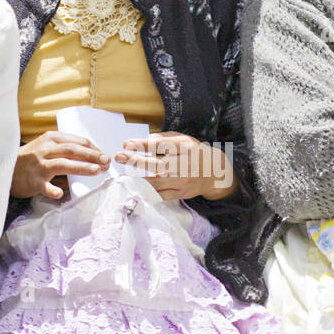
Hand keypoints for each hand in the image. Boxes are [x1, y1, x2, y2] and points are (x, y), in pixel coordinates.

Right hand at [11, 131, 109, 199]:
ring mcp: (39, 165)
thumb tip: (93, 155)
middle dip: (92, 155)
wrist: (6, 168)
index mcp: (52, 139)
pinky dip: (51, 189)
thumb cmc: (32, 158)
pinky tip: (59, 193)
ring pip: (62, 164)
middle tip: (106, 161)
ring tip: (95, 171)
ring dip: (80, 167)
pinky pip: (43, 185)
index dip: (94, 148)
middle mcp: (46, 149)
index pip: (78, 141)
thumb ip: (67, 148)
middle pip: (72, 150)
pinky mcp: (32, 180)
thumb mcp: (48, 146)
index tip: (105, 156)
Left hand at [115, 132, 239, 200]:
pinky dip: (147, 191)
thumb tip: (146, 139)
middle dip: (136, 161)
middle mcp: (186, 164)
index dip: (143, 145)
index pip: (161, 145)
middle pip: (158, 164)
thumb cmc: (194, 152)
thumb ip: (165, 138)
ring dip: (138, 178)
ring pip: (158, 181)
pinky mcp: (181, 193)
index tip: (126, 144)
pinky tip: (135, 187)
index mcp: (186, 147)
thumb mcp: (184, 140)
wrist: (214, 172)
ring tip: (123, 175)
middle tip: (119, 156)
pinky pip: (161, 194)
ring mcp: (183, 181)